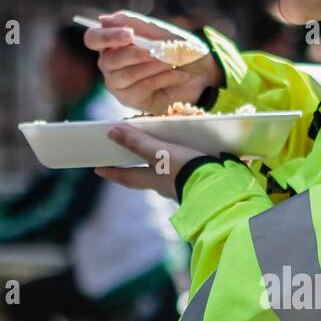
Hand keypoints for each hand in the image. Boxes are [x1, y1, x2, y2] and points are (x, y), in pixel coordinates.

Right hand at [82, 10, 222, 116]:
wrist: (202, 71)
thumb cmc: (178, 48)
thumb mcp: (159, 32)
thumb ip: (134, 24)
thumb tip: (104, 19)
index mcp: (113, 42)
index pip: (93, 39)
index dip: (108, 36)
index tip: (130, 35)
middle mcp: (110, 64)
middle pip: (108, 60)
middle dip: (136, 54)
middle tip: (159, 51)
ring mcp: (119, 84)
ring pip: (124, 76)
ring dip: (152, 66)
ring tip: (173, 61)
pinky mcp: (132, 100)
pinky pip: (140, 89)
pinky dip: (162, 79)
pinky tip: (179, 74)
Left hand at [94, 122, 210, 200]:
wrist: (223, 187)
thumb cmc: (187, 171)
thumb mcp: (160, 153)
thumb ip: (138, 143)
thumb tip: (112, 132)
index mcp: (155, 181)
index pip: (127, 177)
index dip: (112, 172)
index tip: (97, 169)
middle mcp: (167, 187)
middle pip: (146, 176)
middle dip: (137, 168)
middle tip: (128, 160)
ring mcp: (184, 186)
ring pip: (166, 175)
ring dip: (162, 165)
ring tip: (162, 154)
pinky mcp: (202, 182)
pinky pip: (186, 173)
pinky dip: (184, 164)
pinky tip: (191, 157)